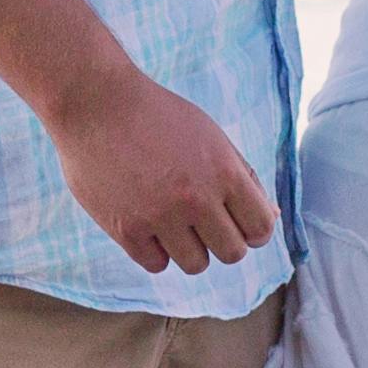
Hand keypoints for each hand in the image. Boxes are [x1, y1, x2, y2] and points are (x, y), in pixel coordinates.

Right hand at [49, 66, 276, 274]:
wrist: (95, 102)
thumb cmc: (158, 116)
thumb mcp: (210, 136)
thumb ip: (243, 176)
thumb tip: (272, 215)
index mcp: (224, 172)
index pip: (261, 228)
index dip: (254, 230)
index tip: (236, 221)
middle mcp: (196, 198)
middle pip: (232, 253)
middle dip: (223, 241)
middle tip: (203, 222)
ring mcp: (159, 216)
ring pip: (195, 265)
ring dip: (190, 249)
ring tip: (173, 222)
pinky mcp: (126, 230)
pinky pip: (157, 264)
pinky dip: (156, 250)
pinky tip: (148, 224)